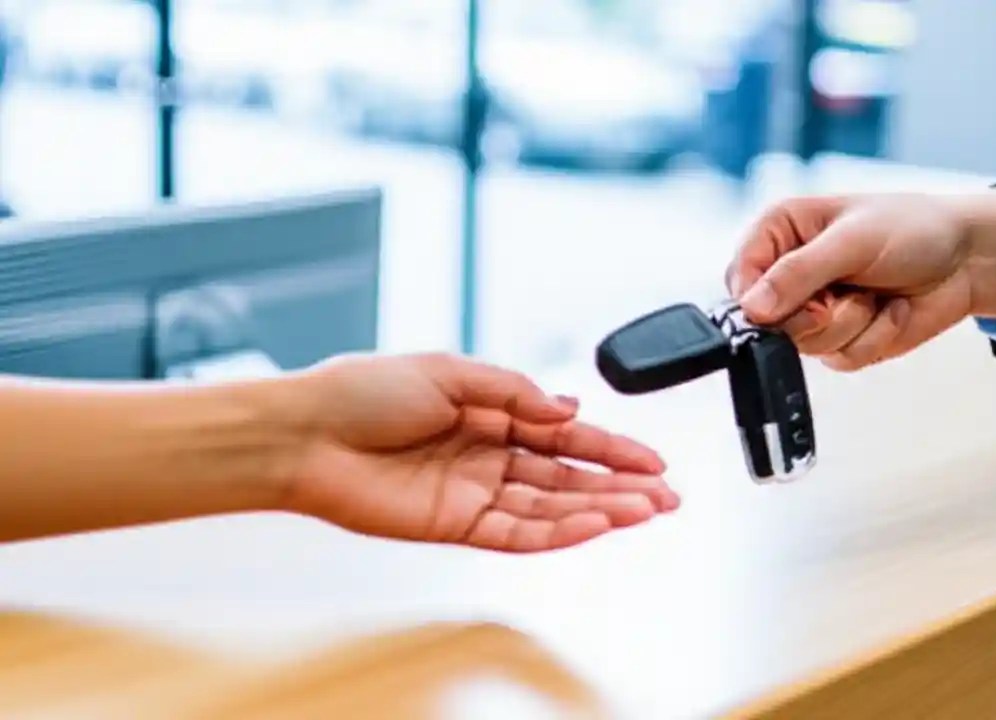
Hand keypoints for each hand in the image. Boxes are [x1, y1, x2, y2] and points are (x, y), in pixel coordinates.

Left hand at [282, 353, 677, 552]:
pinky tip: (594, 524)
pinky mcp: (454, 525)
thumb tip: (567, 407)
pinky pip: (517, 532)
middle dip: (619, 484)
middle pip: (567, 475)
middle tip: (666, 494)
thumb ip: (515, 392)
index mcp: (487, 412)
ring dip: (600, 509)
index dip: (610, 446)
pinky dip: (558, 531)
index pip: (563, 434)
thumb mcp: (450, 370)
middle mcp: (486, 454)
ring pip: (551, 507)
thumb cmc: (360, 391)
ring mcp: (473, 492)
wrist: (303, 432)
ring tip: (646, 509)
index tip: (651, 458)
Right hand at [724, 190, 995, 370]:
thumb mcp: (852, 241)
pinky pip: (841, 358)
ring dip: (853, 324)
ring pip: (807, 346)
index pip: (741, 279)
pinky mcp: (843, 338)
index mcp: (781, 233)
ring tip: (875, 294)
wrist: (969, 259)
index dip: (761, 300)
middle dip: (817, 315)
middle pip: (769, 323)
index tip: (800, 299)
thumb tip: (752, 307)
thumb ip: (798, 273)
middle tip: (849, 292)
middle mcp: (791, 274)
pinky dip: (874, 337)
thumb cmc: (915, 228)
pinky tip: (890, 310)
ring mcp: (816, 310)